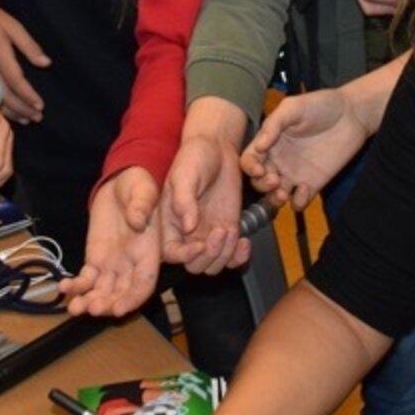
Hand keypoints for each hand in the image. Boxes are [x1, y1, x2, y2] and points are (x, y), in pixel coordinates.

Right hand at [0, 0, 48, 122]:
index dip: (28, 94)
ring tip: (26, 119)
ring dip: (10, 111)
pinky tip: (6, 114)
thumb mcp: (12, 26)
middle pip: (4, 93)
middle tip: (37, 118)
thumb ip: (29, 45)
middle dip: (21, 108)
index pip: (15, 79)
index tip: (40, 106)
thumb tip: (46, 63)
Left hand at [60, 167, 162, 316]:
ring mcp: (112, 264)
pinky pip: (86, 278)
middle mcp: (131, 264)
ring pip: (102, 291)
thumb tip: (137, 221)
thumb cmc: (138, 187)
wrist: (120, 183)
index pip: (144, 284)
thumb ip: (142, 206)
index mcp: (148, 252)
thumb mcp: (143, 192)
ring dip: (89, 301)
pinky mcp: (95, 259)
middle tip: (92, 309)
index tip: (119, 309)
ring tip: (75, 308)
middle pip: (121, 294)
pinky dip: (76, 285)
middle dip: (108, 305)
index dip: (133, 299)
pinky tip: (64, 287)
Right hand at [162, 100, 250, 273]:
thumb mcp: (185, 175)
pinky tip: (244, 241)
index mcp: (169, 223)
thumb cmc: (195, 157)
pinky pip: (232, 257)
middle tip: (220, 231)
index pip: (171, 253)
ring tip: (229, 230)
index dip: (185, 255)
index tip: (200, 242)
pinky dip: (239, 257)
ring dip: (225, 254)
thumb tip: (188, 227)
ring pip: (214, 265)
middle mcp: (187, 234)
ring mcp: (207, 235)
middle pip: (194, 265)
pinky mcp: (227, 231)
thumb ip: (184, 200)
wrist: (217, 148)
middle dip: (209, 255)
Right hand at [243, 88, 366, 208]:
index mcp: (270, 142)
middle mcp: (279, 160)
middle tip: (274, 180)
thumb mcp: (293, 107)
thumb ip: (274, 124)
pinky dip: (298, 201)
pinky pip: (299, 201)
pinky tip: (305, 188)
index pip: (250, 160)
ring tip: (283, 193)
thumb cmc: (321, 104)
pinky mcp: (314, 183)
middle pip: (259, 181)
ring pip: (275, 196)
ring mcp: (295, 173)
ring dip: (275, 199)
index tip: (258, 169)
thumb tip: (258, 146)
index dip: (249, 167)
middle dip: (262, 185)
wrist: (352, 114)